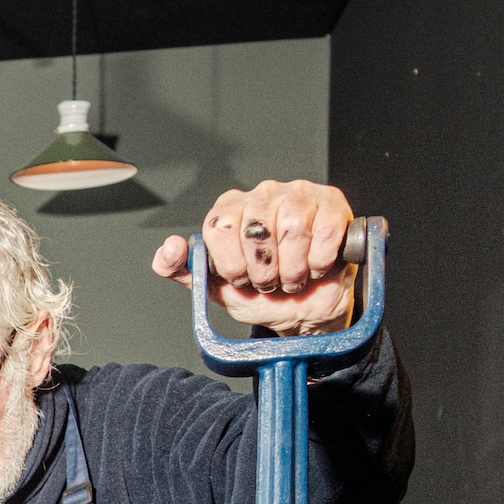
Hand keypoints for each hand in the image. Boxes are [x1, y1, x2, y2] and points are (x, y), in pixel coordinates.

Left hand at [152, 180, 355, 335]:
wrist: (302, 310)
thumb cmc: (258, 293)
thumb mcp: (213, 286)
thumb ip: (183, 268)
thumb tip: (170, 248)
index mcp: (230, 208)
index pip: (219, 227)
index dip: (231, 263)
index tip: (240, 278)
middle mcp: (263, 193)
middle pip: (255, 229)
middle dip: (262, 270)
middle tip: (268, 281)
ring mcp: (299, 194)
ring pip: (291, 229)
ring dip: (291, 269)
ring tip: (291, 277)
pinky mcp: (332, 204)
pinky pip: (324, 231)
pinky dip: (318, 261)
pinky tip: (315, 267)